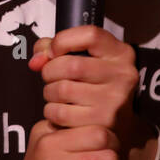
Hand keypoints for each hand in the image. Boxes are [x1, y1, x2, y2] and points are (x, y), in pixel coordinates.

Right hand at [3, 118, 119, 159]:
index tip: (108, 142)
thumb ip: (64, 121)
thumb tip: (95, 108)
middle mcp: (52, 158)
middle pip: (106, 149)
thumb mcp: (42, 135)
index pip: (97, 132)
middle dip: (114, 152)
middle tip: (110, 155)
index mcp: (49, 139)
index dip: (109, 136)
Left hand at [29, 25, 142, 159]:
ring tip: (56, 95)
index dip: (64, 40)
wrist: (115, 125)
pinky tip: (61, 110)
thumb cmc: (95, 86)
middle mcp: (123, 75)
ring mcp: (114, 100)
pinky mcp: (102, 123)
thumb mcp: (86, 60)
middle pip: (71, 65)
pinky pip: (62, 113)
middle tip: (51, 77)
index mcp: (121, 54)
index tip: (54, 51)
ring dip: (49, 93)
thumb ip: (57, 49)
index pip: (90, 35)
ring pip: (63, 89)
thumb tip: (37, 60)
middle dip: (50, 71)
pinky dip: (52, 111)